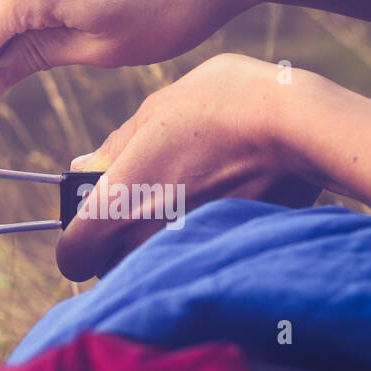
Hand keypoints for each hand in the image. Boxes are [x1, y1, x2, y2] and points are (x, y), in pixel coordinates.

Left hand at [55, 54, 319, 280]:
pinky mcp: (226, 252)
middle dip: (116, 243)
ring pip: (154, 265)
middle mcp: (148, 236)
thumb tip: (86, 165)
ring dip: (156, 244)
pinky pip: (196, 259)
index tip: (87, 229)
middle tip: (140, 205)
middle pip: (112, 266)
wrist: (297, 125)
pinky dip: (198, 244)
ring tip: (183, 200)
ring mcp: (189, 250)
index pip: (74, 256)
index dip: (74, 246)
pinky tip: (216, 206)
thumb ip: (115, 146)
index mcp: (120, 200)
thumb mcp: (153, 111)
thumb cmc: (219, 104)